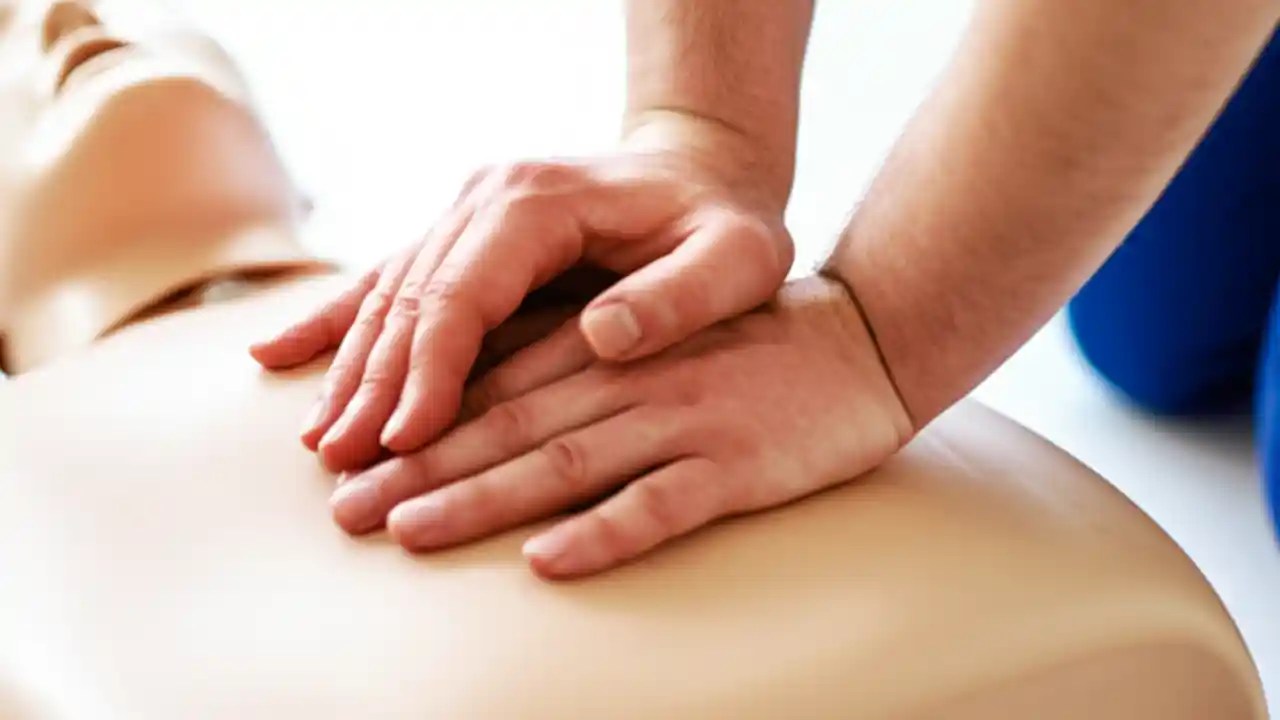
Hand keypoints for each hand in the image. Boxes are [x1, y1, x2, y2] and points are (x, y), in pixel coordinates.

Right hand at [250, 125, 793, 472]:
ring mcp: (467, 213)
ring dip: (351, 370)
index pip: (464, 294)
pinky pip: (389, 281)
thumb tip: (602, 337)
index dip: (431, 370)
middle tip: (344, 467)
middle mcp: (488, 199)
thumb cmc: (725, 221)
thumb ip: (682, 296)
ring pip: (391, 296)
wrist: (702, 170)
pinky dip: (336, 321)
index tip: (405, 438)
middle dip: (375, 386)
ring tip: (319, 442)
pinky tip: (278, 354)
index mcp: (540, 203)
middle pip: (413, 300)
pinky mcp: (463, 238)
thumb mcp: (737, 257)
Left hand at [327, 276, 914, 578]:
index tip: (350, 460)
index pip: (493, 386)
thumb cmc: (743, 344)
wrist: (858, 341)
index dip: (419, 424)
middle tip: (346, 511)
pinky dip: (602, 532)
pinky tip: (549, 561)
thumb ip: (577, 354)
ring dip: (482, 498)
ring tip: (410, 533)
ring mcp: (681, 422)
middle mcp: (630, 381)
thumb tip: (484, 391)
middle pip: (507, 429)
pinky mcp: (734, 467)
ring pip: (565, 465)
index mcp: (605, 348)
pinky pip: (659, 506)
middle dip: (420, 469)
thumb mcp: (654, 330)